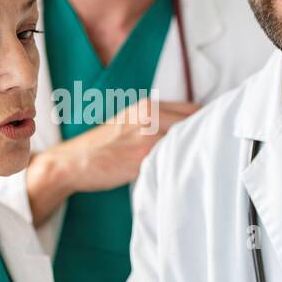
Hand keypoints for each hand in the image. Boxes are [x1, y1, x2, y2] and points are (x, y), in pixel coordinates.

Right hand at [69, 98, 199, 191]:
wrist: (73, 162)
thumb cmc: (101, 147)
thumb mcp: (128, 122)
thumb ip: (155, 121)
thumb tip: (186, 129)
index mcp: (148, 106)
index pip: (194, 109)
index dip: (204, 123)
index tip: (209, 135)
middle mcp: (151, 116)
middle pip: (197, 124)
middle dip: (203, 138)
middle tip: (207, 154)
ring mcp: (148, 136)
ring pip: (188, 141)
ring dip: (193, 153)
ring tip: (194, 166)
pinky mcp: (143, 157)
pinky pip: (172, 160)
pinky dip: (178, 167)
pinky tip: (178, 176)